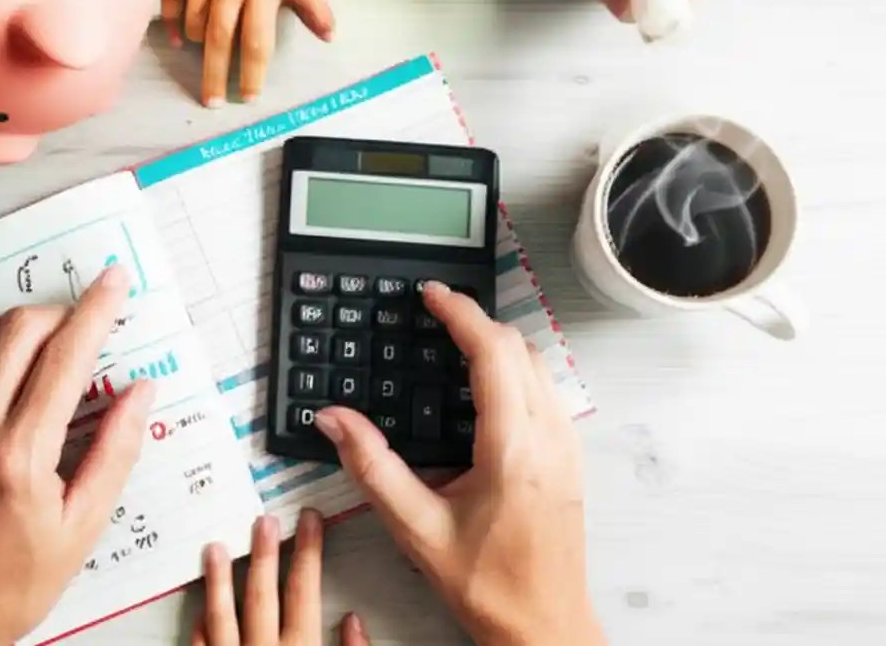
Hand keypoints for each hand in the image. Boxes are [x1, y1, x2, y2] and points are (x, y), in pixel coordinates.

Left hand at [0, 266, 154, 645]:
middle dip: (64, 313)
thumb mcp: (83, 527)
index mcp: (21, 456)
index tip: (115, 284)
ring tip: (53, 346)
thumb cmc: (12, 577)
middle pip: (20, 330)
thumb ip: (115, 452)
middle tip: (90, 325)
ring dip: (25, 325)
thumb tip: (139, 393)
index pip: (65, 359)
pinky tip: (4, 358)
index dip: (96, 312)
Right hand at [161, 0, 334, 106]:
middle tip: (213, 104)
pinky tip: (177, 37)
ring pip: (195, 20)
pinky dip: (173, 20)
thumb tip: (329, 31)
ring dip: (200, 47)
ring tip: (203, 67)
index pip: (261, 40)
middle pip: (223, 40)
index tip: (250, 96)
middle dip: (217, 76)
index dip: (255, 73)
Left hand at [195, 509, 369, 645]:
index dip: (308, 552)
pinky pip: (199, 645)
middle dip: (264, 554)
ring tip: (215, 549)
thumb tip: (354, 621)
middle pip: (261, 595)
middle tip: (264, 521)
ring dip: (218, 580)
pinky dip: (200, 625)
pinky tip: (200, 607)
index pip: (304, 592)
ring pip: (221, 616)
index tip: (309, 520)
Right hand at [314, 283, 603, 645]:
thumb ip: (372, 467)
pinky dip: (516, 369)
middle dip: (476, 321)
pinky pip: (547, 390)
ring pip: (539, 365)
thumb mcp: (416, 528)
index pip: (493, 354)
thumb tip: (336, 420)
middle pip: (519, 348)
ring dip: (499, 343)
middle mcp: (550, 440)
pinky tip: (486, 385)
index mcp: (513, 450)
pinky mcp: (570, 457)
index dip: (460, 314)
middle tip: (436, 311)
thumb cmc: (489, 585)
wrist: (543, 624)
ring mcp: (567, 447)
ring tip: (456, 340)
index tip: (433, 295)